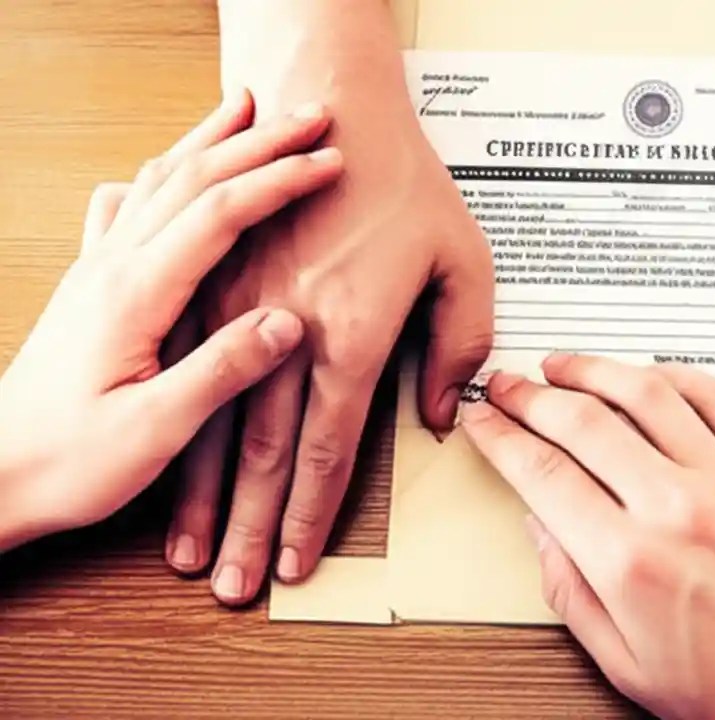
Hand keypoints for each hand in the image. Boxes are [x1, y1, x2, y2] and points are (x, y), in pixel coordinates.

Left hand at [0, 93, 343, 552]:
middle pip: (192, 178)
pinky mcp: (92, 286)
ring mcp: (98, 271)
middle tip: (309, 115)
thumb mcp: (152, 431)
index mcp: (134, 295)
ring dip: (211, 141)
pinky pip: (129, 205)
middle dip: (258, 141)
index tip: (328, 162)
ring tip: (247, 110)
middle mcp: (112, 268)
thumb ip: (221, 371)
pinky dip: (162, 174)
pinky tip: (166, 172)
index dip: (278, 181)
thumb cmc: (67, 463)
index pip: (218, 212)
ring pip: (158, 180)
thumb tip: (287, 322)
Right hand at [165, 1, 494, 603]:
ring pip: (217, 423)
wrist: (333, 110)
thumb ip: (458, 346)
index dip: (311, 513)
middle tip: (238, 584)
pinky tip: (167, 467)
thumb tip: (441, 413)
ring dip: (205, 497)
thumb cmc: (404, 183)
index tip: (297, 560)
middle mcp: (292, 330)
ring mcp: (243, 310)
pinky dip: (177, 425)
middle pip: (266, 453)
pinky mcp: (214, 289)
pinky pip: (190, 372)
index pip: (331, 448)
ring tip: (194, 553)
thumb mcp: (464, 262)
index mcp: (355, 332)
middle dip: (250, 528)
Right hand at [460, 356, 714, 719]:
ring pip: (645, 393)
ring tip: (564, 365)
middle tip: (509, 385)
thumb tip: (541, 530)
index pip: (542, 474)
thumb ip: (571, 594)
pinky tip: (649, 376)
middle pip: (581, 422)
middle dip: (530, 396)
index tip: (484, 419)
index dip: (501, 437)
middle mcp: (678, 509)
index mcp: (631, 563)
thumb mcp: (628, 667)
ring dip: (594, 369)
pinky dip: (673, 376)